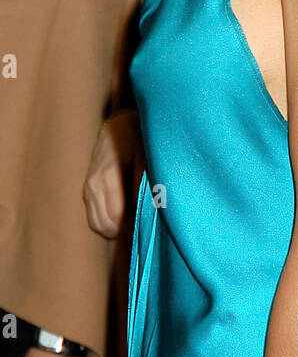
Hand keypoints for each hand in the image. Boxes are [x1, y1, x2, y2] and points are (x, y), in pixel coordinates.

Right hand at [84, 110, 140, 237]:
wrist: (117, 128)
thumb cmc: (136, 141)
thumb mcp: (145, 156)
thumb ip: (145, 181)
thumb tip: (151, 206)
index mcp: (108, 175)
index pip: (116, 216)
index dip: (133, 224)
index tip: (147, 221)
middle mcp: (93, 185)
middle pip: (106, 224)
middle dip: (125, 228)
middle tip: (142, 222)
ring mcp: (88, 189)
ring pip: (97, 225)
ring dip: (115, 228)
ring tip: (133, 220)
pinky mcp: (86, 192)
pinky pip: (93, 219)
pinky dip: (106, 223)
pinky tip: (122, 216)